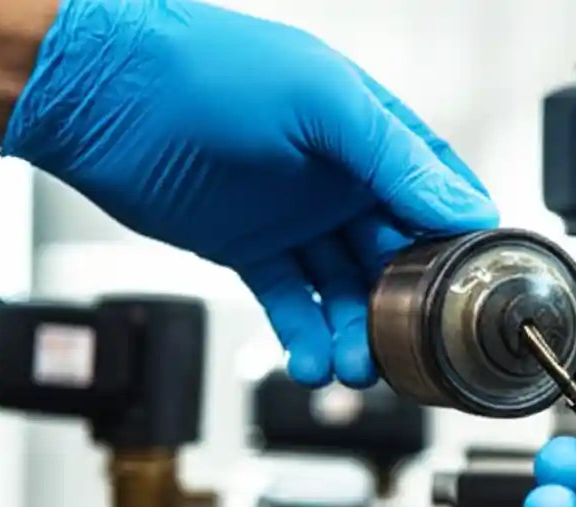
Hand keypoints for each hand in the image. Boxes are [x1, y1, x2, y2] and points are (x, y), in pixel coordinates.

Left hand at [1, 0, 496, 386]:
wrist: (104, 93)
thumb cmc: (211, 69)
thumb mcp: (322, 102)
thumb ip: (395, 159)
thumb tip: (464, 209)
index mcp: (369, 132)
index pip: (435, 191)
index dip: (456, 240)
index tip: (471, 289)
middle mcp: (339, 177)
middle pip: (392, 254)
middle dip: (403, 306)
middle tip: (406, 347)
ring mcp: (295, 216)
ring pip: (341, 288)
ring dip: (351, 331)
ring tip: (351, 367)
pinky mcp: (249, 248)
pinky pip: (287, 300)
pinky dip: (300, 334)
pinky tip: (308, 360)